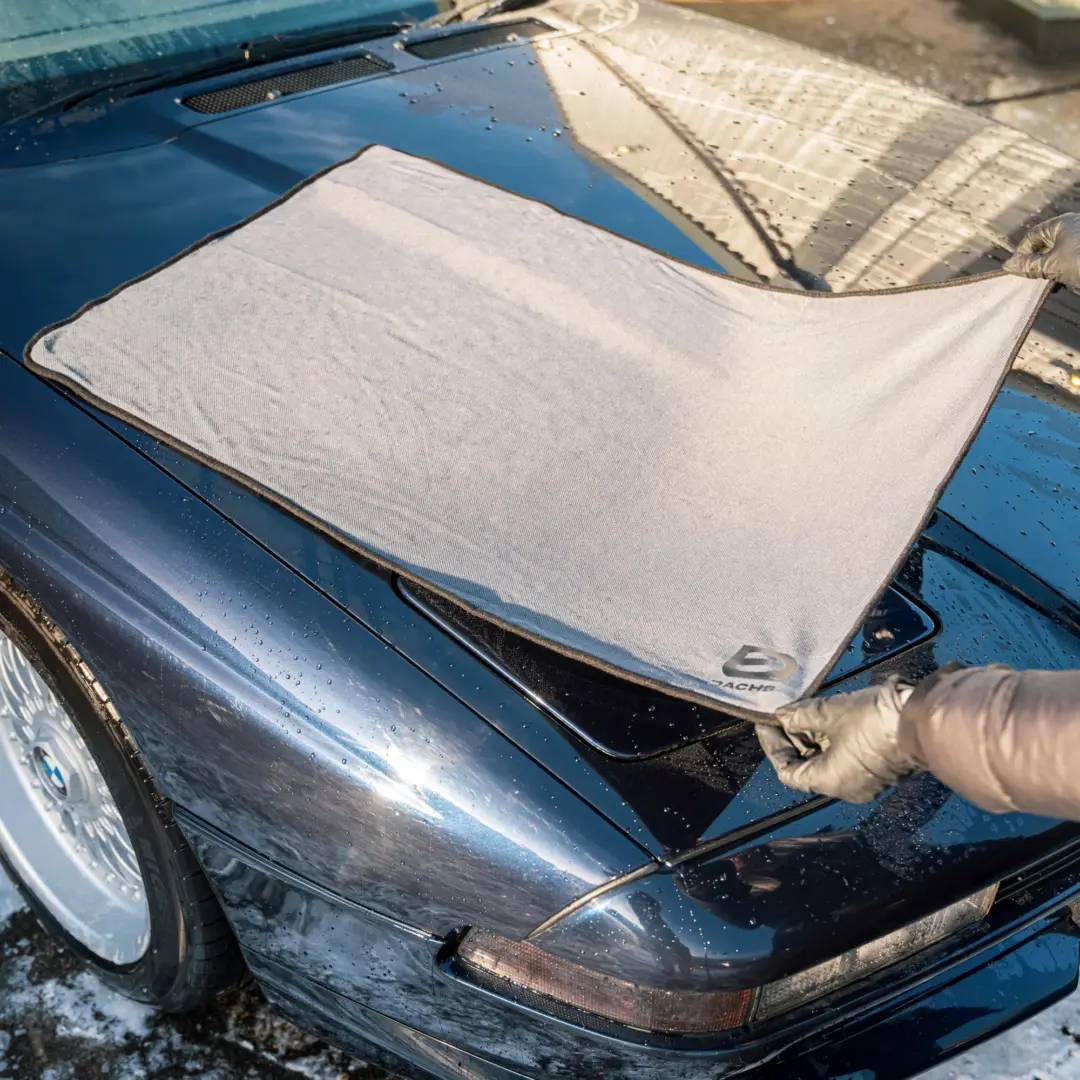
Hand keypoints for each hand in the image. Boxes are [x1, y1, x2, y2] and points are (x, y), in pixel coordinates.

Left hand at [755, 677, 916, 802]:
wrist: (923, 720)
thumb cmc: (874, 721)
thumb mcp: (830, 713)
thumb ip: (800, 716)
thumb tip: (782, 716)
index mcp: (830, 781)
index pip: (788, 772)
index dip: (773, 747)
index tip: (766, 724)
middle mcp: (846, 787)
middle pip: (807, 766)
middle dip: (793, 739)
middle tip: (785, 713)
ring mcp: (864, 779)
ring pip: (827, 759)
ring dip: (813, 736)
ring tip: (804, 710)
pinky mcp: (879, 765)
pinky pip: (845, 755)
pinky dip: (831, 738)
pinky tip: (825, 715)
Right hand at [1004, 213, 1079, 291]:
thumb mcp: (1051, 265)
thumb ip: (1028, 265)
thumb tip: (1007, 265)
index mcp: (1061, 223)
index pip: (1032, 236)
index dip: (1022, 253)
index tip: (1018, 271)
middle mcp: (1072, 228)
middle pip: (1044, 245)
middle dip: (1037, 264)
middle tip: (1033, 279)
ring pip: (1057, 255)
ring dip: (1050, 271)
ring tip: (1051, 283)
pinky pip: (1069, 261)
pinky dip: (1063, 272)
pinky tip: (1064, 284)